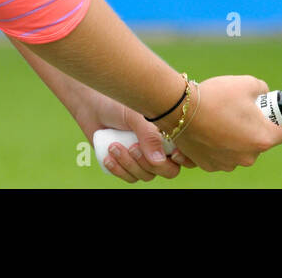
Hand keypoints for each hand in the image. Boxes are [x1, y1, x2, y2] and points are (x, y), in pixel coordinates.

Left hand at [72, 88, 188, 182]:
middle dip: (150, 163)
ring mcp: (144, 157)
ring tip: (114, 146)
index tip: (173, 153)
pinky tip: (108, 157)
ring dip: (130, 164)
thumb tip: (157, 161)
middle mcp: (161, 146)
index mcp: (171, 131)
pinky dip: (119, 170)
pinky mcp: (128, 164)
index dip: (185, 158)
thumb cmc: (118, 103)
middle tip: (132, 147)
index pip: (189, 153)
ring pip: (147, 176)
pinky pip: (130, 178)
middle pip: (169, 170)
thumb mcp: (135, 114)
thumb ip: (149, 135)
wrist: (92, 104)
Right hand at [171, 75, 281, 171]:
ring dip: (236, 138)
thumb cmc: (216, 96)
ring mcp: (228, 164)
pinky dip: (219, 145)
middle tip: (241, 112)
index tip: (272, 113)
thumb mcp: (247, 83)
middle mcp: (248, 157)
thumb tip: (263, 94)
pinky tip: (210, 129)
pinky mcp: (210, 165)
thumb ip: (262, 89)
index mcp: (263, 138)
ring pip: (241, 149)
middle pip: (261, 141)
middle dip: (255, 128)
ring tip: (222, 119)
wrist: (180, 110)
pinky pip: (222, 155)